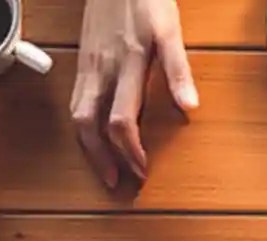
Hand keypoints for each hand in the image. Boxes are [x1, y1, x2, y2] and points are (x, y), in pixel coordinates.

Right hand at [72, 0, 198, 187]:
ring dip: (90, 149)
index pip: (122, 121)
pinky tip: (93, 136)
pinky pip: (76, 103)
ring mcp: (88, 68)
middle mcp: (102, 70)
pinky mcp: (83, 63)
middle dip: (104, 160)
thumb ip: (179, 70)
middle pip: (91, 127)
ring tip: (105, 168)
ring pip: (78, 117)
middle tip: (118, 182)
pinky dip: (83, 128)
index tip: (143, 170)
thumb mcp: (170, 30)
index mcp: (126, 64)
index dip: (131, 151)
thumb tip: (190, 107)